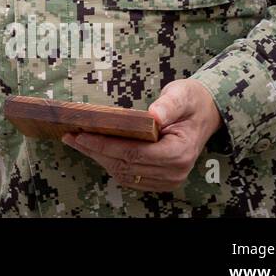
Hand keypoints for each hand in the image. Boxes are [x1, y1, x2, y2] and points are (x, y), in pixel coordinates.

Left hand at [60, 79, 223, 192]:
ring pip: (124, 174)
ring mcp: (168, 179)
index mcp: (179, 152)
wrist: (205, 114)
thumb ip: (169, 105)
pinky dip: (110, 163)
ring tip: (76, 142)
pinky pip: (130, 177)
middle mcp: (174, 172)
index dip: (106, 145)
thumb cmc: (191, 101)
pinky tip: (94, 149)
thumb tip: (154, 115)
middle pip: (126, 166)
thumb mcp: (182, 95)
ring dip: (99, 159)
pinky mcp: (160, 180)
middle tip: (70, 137)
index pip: (135, 154)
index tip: (82, 134)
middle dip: (95, 151)